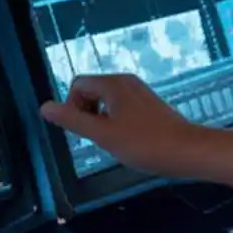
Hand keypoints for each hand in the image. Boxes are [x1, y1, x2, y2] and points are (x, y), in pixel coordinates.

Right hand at [40, 73, 200, 176]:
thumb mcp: (102, 135)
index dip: (72, 107)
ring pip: (106, 100)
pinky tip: (128, 140)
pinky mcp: (149, 104)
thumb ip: (72, 120)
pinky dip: (116, 121)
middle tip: (98, 138)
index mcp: (113, 84)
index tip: (84, 131)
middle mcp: (126, 82)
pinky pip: (121, 106)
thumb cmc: (144, 144)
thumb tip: (45, 107)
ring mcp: (139, 92)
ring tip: (113, 141)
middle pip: (91, 90)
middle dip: (86, 113)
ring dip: (101, 119)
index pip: (77, 84)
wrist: (188, 151)